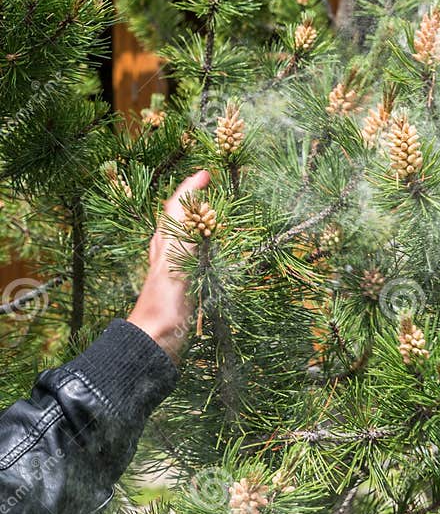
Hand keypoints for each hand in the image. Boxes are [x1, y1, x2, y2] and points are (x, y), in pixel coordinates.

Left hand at [128, 170, 210, 363]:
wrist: (155, 339)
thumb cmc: (165, 302)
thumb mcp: (176, 260)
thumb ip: (186, 230)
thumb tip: (198, 200)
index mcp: (165, 242)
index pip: (175, 207)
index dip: (189, 189)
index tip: (205, 174)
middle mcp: (165, 251)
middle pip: (174, 218)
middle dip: (190, 202)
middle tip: (209, 190)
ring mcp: (171, 269)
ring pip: (179, 237)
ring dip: (193, 222)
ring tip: (211, 215)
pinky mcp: (178, 285)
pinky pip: (188, 255)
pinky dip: (198, 244)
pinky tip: (206, 252)